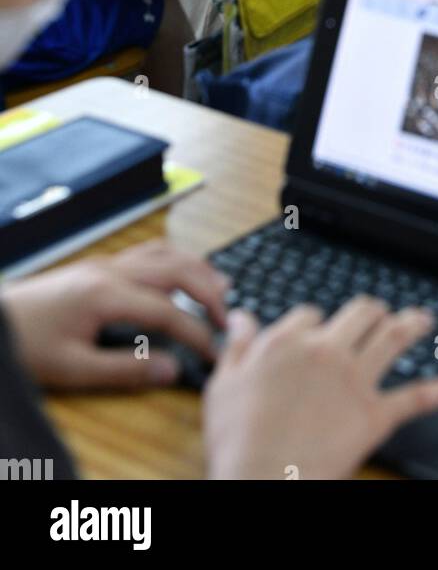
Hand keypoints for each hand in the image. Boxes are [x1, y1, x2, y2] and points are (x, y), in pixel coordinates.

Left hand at [2, 242, 227, 389]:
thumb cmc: (28, 345)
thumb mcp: (72, 368)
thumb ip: (125, 369)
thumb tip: (171, 369)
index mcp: (106, 294)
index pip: (167, 310)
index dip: (196, 331)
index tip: (215, 351)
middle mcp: (111, 270)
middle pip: (175, 269)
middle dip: (208, 290)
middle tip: (227, 317)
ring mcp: (105, 263)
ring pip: (164, 253)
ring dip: (196, 267)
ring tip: (219, 286)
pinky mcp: (98, 264)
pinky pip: (148, 251)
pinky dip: (174, 258)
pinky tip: (181, 270)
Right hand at [203, 296, 437, 479]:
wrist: (262, 479)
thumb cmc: (238, 440)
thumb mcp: (224, 384)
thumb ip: (237, 345)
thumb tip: (242, 317)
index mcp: (289, 342)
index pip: (311, 314)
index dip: (316, 322)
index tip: (318, 331)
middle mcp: (327, 352)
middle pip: (360, 313)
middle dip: (371, 310)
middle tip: (379, 314)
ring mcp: (354, 381)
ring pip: (392, 338)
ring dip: (412, 324)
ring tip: (423, 319)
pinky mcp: (375, 415)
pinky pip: (417, 397)